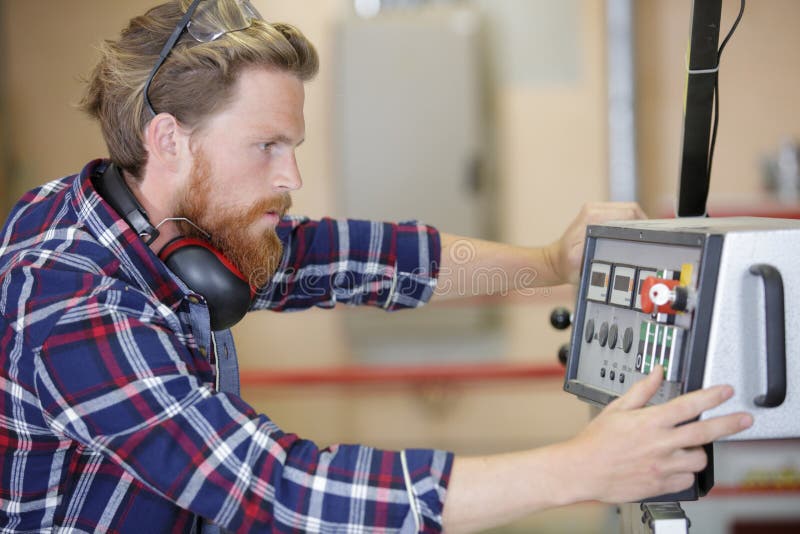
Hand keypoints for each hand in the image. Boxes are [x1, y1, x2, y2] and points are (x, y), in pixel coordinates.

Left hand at [547, 202, 646, 283]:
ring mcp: (595, 209)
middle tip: (648, 241)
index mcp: (593, 217)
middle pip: (631, 209)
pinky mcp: (596, 213)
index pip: (629, 212)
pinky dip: (629, 224)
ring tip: (641, 241)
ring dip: (636, 224)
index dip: (643, 224)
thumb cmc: (567, 264)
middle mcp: (594, 209)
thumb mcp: (580, 262)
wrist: (556, 261)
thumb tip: (613, 244)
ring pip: (628, 210)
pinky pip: (621, 214)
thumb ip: (595, 250)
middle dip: (642, 224)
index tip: (650, 238)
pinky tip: (631, 238)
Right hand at [563, 367, 752, 503]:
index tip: (725, 391)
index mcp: (650, 422)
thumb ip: (642, 391)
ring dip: (698, 451)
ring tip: (690, 447)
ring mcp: (662, 466)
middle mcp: (660, 444)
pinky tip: (676, 465)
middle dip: (729, 424)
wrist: (582, 470)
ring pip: (698, 459)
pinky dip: (685, 472)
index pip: (689, 406)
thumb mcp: (617, 408)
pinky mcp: (661, 484)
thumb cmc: (595, 441)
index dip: (712, 397)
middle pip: (705, 433)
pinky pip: (686, 479)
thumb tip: (657, 373)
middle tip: (744, 419)